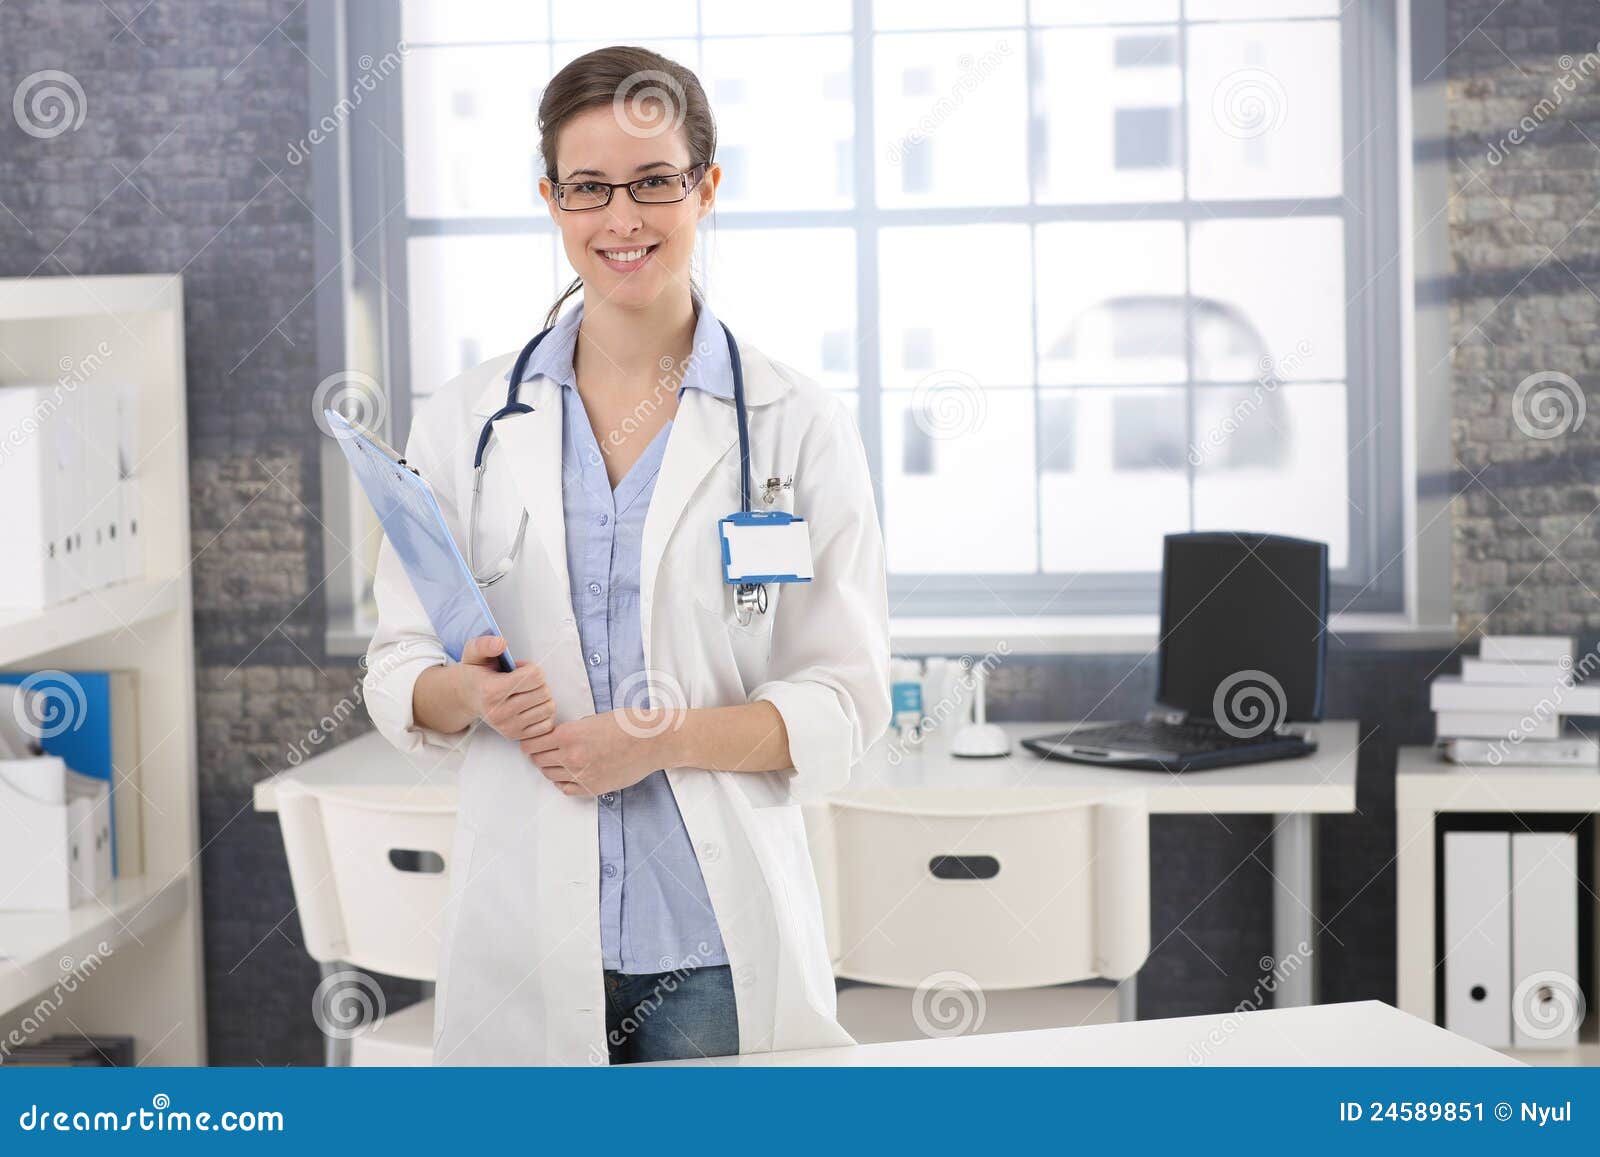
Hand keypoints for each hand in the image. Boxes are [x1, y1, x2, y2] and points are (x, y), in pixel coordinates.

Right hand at [456, 635, 555, 742]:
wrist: (466, 697)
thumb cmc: (476, 672)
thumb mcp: (474, 652)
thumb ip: (485, 644)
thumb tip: (501, 643)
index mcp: (491, 691)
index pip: (534, 676)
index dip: (531, 667)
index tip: (519, 668)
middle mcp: (499, 713)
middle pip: (543, 692)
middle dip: (539, 681)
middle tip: (524, 680)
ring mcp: (508, 727)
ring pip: (548, 708)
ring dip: (543, 696)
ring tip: (526, 692)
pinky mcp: (515, 736)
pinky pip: (547, 724)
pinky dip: (543, 713)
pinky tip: (530, 706)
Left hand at [522, 708, 679, 796]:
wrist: (652, 742)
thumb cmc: (627, 725)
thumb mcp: (592, 718)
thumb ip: (571, 730)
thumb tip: (555, 738)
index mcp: (569, 735)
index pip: (531, 744)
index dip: (530, 741)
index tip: (533, 739)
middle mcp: (571, 757)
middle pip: (537, 760)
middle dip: (537, 754)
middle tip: (543, 749)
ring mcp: (582, 775)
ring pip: (549, 775)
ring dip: (550, 767)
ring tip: (559, 759)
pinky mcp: (593, 788)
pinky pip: (566, 789)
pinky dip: (562, 781)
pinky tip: (568, 773)